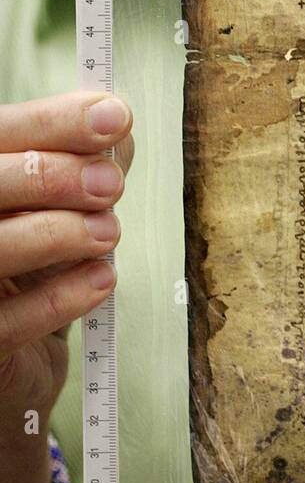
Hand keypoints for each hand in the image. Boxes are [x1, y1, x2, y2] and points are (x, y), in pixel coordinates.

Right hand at [0, 93, 131, 482]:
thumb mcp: (58, 210)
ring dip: (60, 232)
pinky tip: (101, 279)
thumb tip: (116, 124)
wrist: (14, 366)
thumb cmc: (32, 272)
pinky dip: (62, 297)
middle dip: (53, 175)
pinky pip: (8, 322)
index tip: (114, 116)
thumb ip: (84, 163)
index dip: (53, 121)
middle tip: (111, 185)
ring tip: (108, 233)